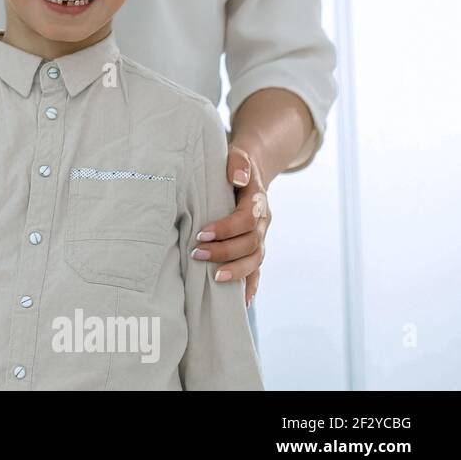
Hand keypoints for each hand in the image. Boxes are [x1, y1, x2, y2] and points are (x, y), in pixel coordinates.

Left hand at [194, 145, 268, 306]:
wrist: (249, 172)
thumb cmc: (236, 166)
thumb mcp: (237, 156)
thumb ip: (238, 163)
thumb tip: (238, 177)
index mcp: (257, 202)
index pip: (246, 220)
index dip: (226, 229)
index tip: (202, 234)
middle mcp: (263, 223)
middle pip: (251, 244)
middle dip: (225, 252)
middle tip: (197, 254)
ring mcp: (261, 237)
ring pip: (255, 260)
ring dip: (236, 271)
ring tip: (214, 278)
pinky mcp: (255, 248)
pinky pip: (257, 270)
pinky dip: (251, 286)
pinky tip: (241, 303)